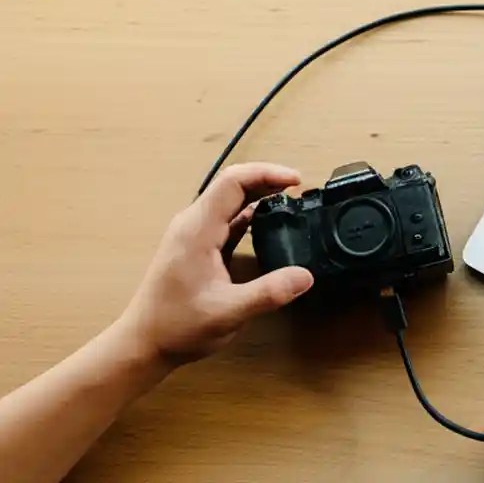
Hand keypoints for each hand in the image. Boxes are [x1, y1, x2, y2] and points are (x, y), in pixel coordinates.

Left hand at [113, 162, 314, 367]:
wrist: (143, 344)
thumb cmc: (177, 327)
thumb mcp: (228, 312)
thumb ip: (268, 293)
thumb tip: (306, 276)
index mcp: (197, 230)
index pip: (232, 182)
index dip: (267, 174)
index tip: (297, 181)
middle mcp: (193, 224)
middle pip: (232, 185)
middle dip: (268, 179)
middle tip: (300, 189)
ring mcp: (193, 235)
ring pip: (230, 201)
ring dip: (260, 194)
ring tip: (291, 201)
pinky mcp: (198, 246)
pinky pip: (227, 218)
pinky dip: (251, 213)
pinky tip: (269, 222)